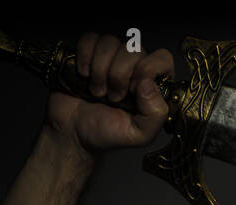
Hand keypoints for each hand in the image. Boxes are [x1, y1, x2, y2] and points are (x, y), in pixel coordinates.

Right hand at [44, 33, 174, 155]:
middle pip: (134, 49)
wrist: (73, 132)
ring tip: (97, 91)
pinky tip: (83, 74)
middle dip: (119, 75)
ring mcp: (111, 59)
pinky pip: (91, 38)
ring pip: (111, 42)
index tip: (133, 91)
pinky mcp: (89, 53)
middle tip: (113, 97)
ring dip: (100, 68)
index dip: (148, 69)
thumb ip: (155, 114)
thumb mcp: (139, 135)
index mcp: (153, 86)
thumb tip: (148, 82)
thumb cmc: (107, 134)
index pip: (163, 58)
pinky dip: (85, 55)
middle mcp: (135, 69)